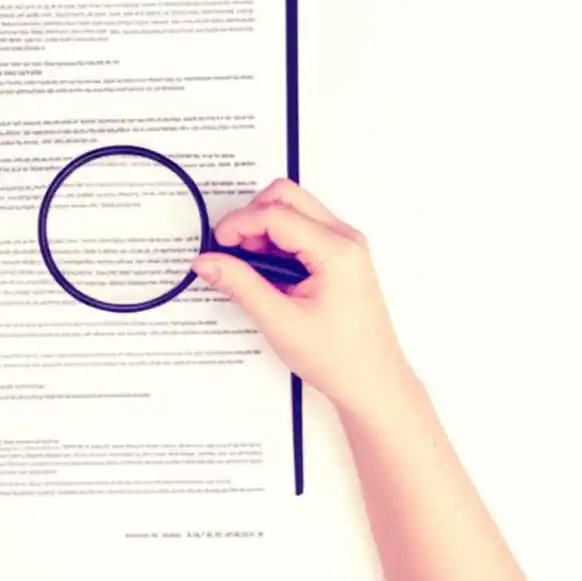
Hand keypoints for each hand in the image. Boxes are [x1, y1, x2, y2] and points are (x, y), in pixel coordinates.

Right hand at [191, 179, 414, 416]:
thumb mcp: (280, 321)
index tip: (215, 245)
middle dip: (251, 216)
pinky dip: (275, 241)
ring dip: (263, 228)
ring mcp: (344, 246)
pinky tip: (265, 273)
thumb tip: (208, 262)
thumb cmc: (340, 358)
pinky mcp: (338, 257)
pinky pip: (301, 230)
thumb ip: (240, 285)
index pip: (276, 215)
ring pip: (293, 210)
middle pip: (287, 197)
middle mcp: (344, 240)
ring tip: (247, 267)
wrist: (373, 383)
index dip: (238, 224)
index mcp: (336, 251)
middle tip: (231, 250)